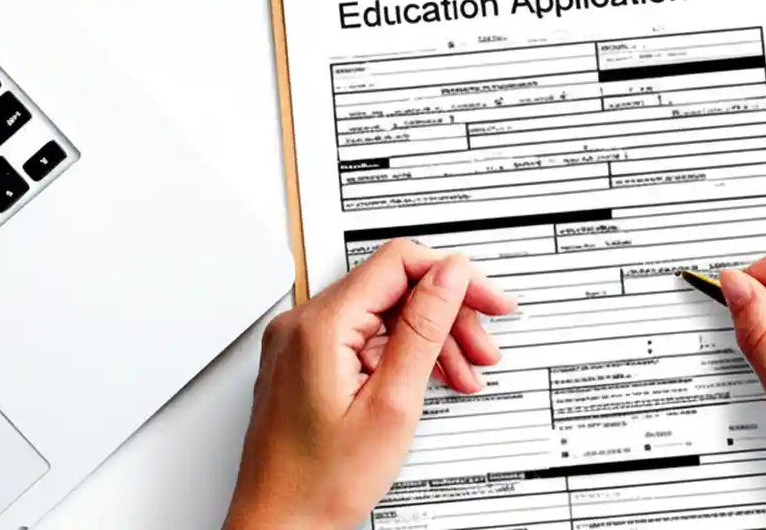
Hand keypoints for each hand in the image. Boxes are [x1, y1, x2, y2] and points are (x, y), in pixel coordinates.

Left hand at [223, 240, 515, 528]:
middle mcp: (301, 325)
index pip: (397, 262)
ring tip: (464, 374)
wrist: (279, 528)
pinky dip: (401, 355)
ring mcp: (300, 344)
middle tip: (483, 346)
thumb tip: (450, 275)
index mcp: (319, 326)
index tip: (486, 300)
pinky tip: (430, 379)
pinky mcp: (305, 363)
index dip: (452, 277)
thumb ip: (424, 330)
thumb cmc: (319, 485)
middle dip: (447, 315)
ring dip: (430, 338)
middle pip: (393, 288)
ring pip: (382, 314)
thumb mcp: (392, 404)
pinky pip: (363, 339)